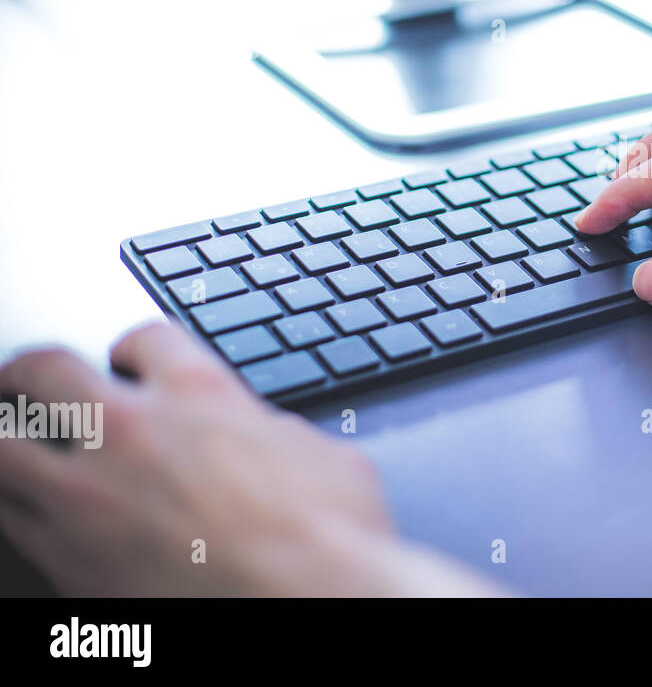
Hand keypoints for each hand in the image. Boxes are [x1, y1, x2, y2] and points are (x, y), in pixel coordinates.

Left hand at [0, 322, 491, 595]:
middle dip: (25, 372)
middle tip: (20, 380)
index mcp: (200, 395)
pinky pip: (11, 527)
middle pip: (41, 372)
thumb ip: (271, 434)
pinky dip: (16, 516)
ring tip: (11, 450)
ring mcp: (89, 499)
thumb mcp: (322, 455)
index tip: (127, 360)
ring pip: (3, 452)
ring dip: (9, 447)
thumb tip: (265, 438)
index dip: (132, 347)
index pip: (142, 339)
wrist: (308, 602)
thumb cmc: (330, 534)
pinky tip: (25, 518)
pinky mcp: (69, 564)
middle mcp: (132, 434)